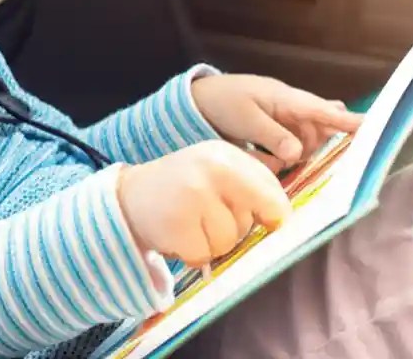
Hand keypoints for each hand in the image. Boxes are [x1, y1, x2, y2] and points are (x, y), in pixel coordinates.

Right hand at [116, 140, 291, 265]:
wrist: (129, 195)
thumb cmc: (182, 186)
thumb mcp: (216, 172)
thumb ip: (251, 188)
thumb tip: (283, 222)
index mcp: (226, 155)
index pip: (273, 194)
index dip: (273, 215)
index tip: (265, 222)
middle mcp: (212, 171)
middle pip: (250, 223)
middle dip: (234, 229)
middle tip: (208, 216)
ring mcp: (193, 197)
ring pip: (227, 242)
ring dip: (211, 243)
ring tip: (190, 224)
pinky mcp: (177, 224)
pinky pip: (203, 256)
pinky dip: (192, 253)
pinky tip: (178, 234)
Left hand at [190, 74, 361, 172]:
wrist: (197, 101)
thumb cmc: (222, 102)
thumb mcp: (246, 118)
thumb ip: (273, 135)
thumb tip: (298, 153)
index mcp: (286, 98)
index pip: (322, 111)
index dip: (346, 122)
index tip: (372, 129)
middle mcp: (290, 109)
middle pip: (317, 131)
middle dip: (310, 146)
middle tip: (285, 154)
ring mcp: (283, 122)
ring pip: (302, 145)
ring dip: (287, 156)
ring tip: (257, 151)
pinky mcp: (274, 135)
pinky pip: (285, 152)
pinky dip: (275, 160)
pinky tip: (256, 155)